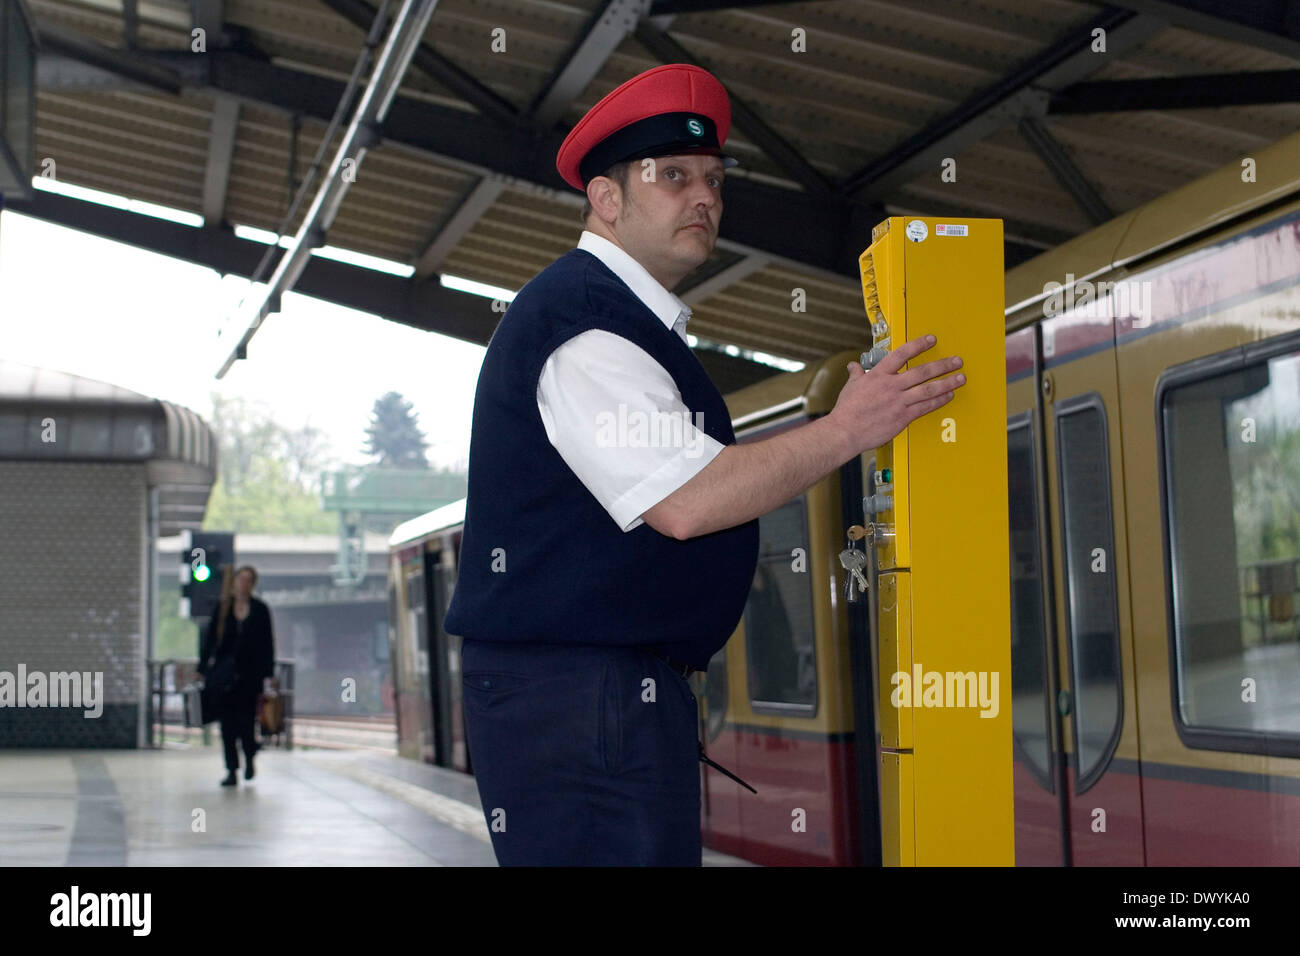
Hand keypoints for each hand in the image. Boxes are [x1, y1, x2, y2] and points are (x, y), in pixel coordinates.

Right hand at [828, 334, 965, 456]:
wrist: (845, 431)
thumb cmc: (847, 410)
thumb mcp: (850, 386)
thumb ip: (856, 374)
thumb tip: (853, 366)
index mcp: (878, 375)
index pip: (901, 354)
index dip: (918, 345)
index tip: (931, 339)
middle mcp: (891, 386)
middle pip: (922, 372)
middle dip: (942, 365)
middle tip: (956, 361)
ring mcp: (899, 401)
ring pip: (928, 389)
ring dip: (947, 383)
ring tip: (960, 378)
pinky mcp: (903, 417)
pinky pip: (925, 407)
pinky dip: (939, 401)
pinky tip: (948, 396)